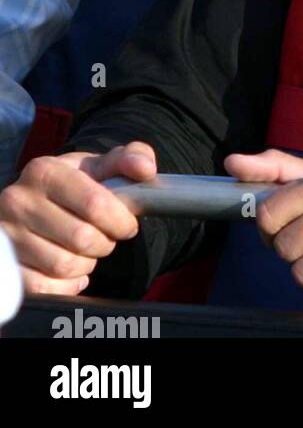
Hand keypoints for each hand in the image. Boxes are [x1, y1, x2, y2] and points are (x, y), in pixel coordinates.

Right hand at [0, 142, 156, 295]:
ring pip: (63, 265)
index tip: (127, 225)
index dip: (120, 220)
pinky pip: (43, 287)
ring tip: (87, 251)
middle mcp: (19, 201)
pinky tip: (72, 272)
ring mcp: (8, 235)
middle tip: (106, 238)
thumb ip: (130, 158)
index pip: (94, 203)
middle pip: (81, 238)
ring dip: (87, 264)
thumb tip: (146, 169)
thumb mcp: (99, 165)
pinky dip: (66, 285)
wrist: (38, 201)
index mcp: (45, 171)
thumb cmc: (75, 183)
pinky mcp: (5, 264)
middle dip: (105, 243)